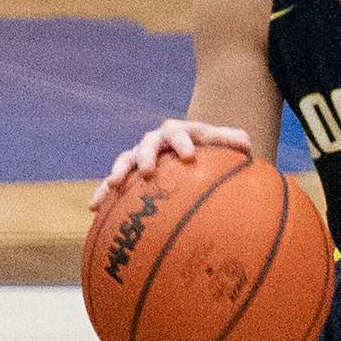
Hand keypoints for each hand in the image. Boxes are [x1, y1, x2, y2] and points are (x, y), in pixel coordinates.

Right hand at [90, 119, 252, 210]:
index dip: (183, 143)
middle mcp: (154, 141)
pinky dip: (103, 193)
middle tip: (149, 171)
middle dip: (147, 157)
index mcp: (177, 132)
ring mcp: (138, 156)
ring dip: (119, 173)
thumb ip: (230, 140)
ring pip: (125, 161)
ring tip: (113, 186)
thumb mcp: (218, 142)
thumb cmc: (206, 147)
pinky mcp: (128, 173)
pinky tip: (94, 209)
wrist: (185, 148)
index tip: (190, 156)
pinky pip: (113, 183)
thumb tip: (247, 143)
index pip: (179, 133)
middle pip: (147, 146)